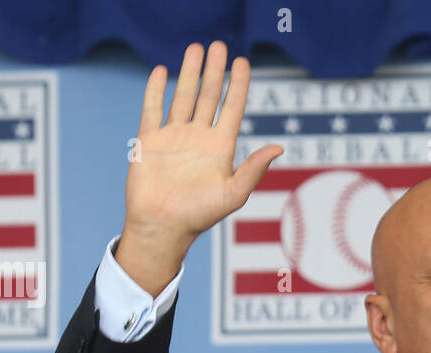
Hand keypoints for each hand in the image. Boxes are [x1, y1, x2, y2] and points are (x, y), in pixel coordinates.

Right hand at [117, 41, 282, 295]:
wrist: (162, 227)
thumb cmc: (199, 216)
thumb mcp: (233, 194)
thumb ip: (254, 169)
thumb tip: (280, 147)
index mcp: (220, 148)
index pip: (233, 108)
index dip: (238, 85)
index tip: (243, 62)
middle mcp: (199, 138)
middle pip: (209, 96)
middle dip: (214, 71)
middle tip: (219, 46)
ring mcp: (174, 137)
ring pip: (183, 97)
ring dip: (189, 73)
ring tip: (196, 48)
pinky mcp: (150, 141)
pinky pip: (152, 109)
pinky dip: (155, 90)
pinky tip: (160, 71)